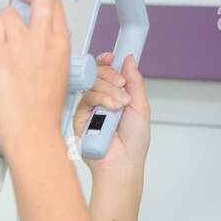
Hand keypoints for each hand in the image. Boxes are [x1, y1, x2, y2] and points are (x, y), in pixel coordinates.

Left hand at [0, 0, 71, 160]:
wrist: (32, 132)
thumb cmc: (42, 114)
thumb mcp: (57, 76)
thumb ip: (48, 54)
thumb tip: (35, 45)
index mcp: (61, 44)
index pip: (55, 3)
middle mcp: (43, 39)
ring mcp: (21, 45)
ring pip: (8, 11)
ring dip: (2, 20)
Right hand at [73, 53, 149, 176]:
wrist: (122, 163)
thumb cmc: (133, 144)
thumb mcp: (141, 106)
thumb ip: (135, 82)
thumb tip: (128, 60)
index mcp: (115, 96)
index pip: (107, 73)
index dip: (108, 62)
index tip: (114, 57)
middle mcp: (101, 100)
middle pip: (98, 74)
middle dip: (111, 75)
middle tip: (122, 85)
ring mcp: (90, 109)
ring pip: (93, 84)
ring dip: (110, 90)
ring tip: (121, 105)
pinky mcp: (80, 118)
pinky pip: (86, 98)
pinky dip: (101, 99)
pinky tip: (111, 109)